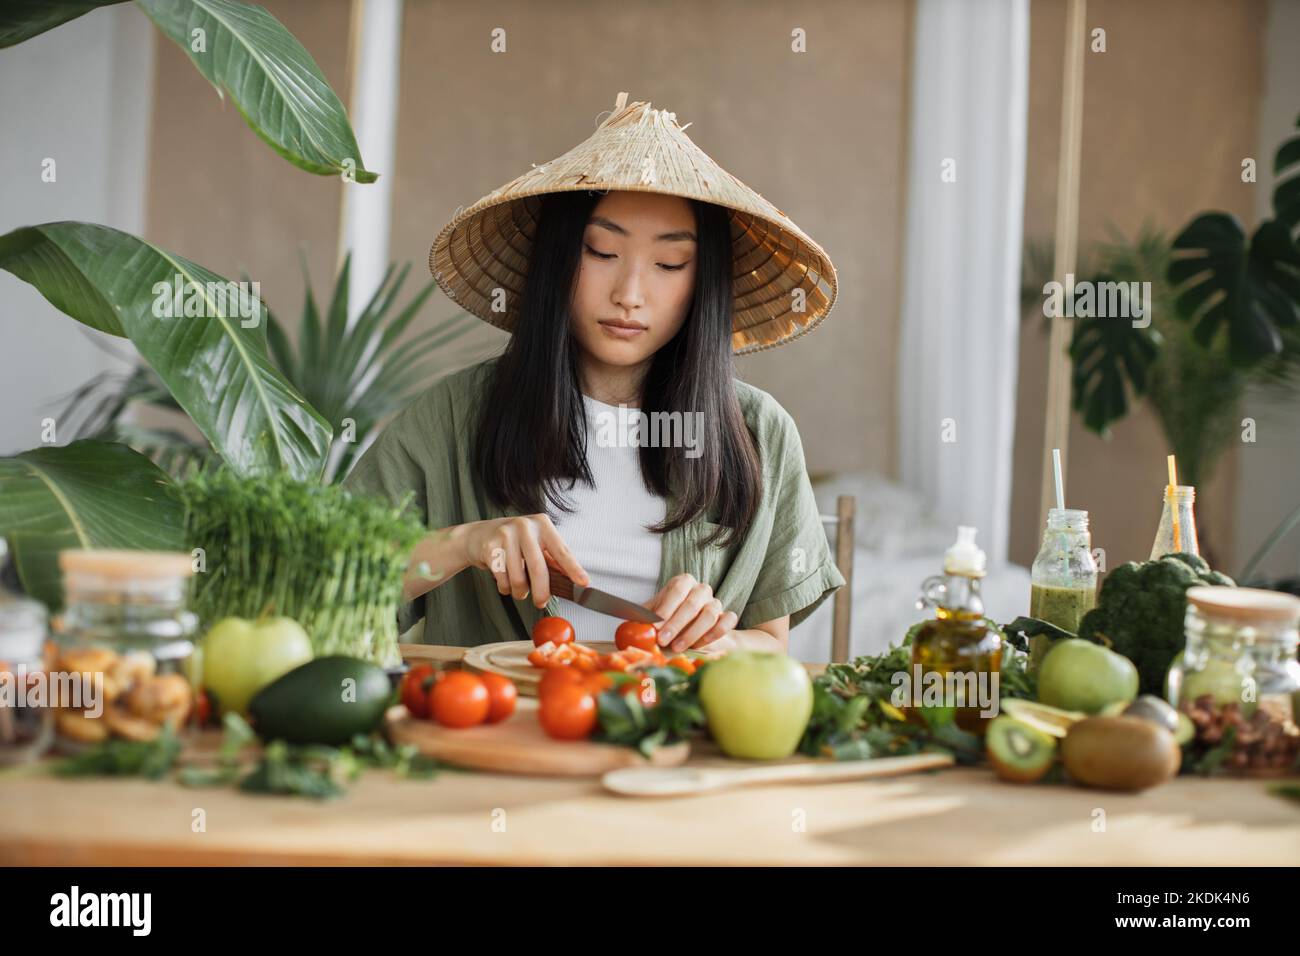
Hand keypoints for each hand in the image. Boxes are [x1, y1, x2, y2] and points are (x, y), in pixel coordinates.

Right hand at [460, 515, 588, 607]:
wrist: (478, 535)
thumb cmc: (514, 542)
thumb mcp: (535, 543)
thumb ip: (552, 559)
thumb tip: (572, 580)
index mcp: (542, 524)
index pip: (561, 550)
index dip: (573, 569)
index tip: (583, 583)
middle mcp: (525, 526)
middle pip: (538, 568)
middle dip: (542, 592)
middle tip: (541, 602)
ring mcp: (505, 535)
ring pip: (518, 578)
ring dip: (520, 592)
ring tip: (519, 589)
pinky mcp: (490, 547)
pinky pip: (502, 579)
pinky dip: (505, 588)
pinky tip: (505, 580)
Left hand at [646, 573, 737, 653]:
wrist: (694, 633)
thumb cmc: (669, 622)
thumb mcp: (652, 617)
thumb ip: (641, 619)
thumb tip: (626, 625)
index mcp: (683, 582)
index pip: (676, 591)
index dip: (666, 609)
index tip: (655, 627)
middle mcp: (701, 589)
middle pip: (692, 604)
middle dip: (676, 624)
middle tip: (663, 641)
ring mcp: (716, 603)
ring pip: (710, 614)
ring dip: (692, 633)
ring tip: (677, 647)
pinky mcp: (727, 617)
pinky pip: (728, 621)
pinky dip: (716, 633)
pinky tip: (702, 644)